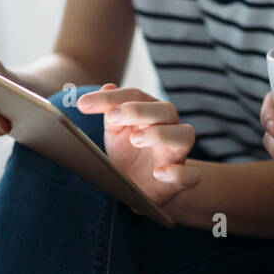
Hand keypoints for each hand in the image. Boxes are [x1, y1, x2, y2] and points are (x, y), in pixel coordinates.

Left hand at [77, 84, 200, 207]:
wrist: (139, 188)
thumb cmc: (128, 154)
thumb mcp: (115, 131)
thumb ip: (111, 110)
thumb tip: (107, 85)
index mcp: (152, 113)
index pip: (136, 95)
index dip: (111, 98)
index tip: (83, 104)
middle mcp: (169, 128)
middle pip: (165, 110)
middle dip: (139, 110)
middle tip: (112, 118)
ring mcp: (177, 154)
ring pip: (184, 135)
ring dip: (160, 135)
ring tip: (135, 140)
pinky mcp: (181, 179)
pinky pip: (190, 175)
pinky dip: (178, 173)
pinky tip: (159, 173)